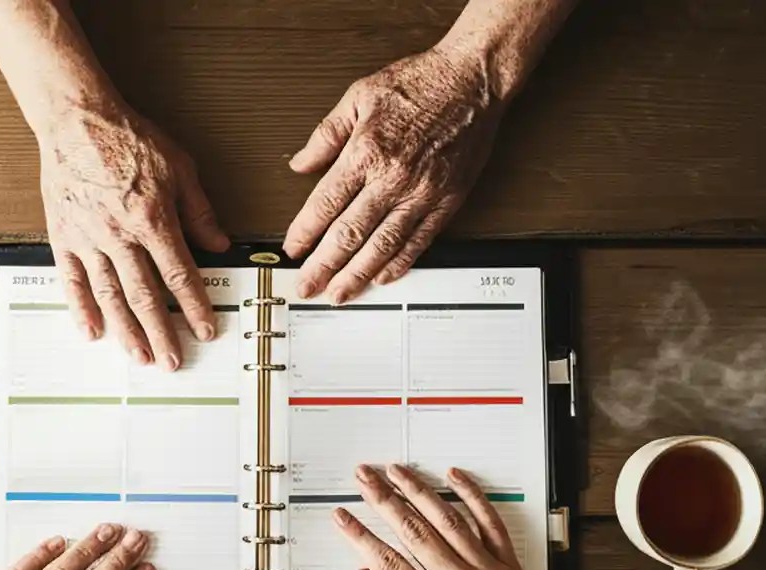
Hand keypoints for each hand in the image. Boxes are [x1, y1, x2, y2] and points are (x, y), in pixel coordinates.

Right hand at [40, 105, 230, 369]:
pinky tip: (91, 331)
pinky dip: (80, 308)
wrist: (77, 119)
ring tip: (140, 356)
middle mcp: (120, 236)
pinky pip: (71, 279)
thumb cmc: (127, 138)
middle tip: (173, 360)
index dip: (195, 307)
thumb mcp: (180, 169)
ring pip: (110, 296)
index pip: (180, 276)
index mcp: (153, 220)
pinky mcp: (63, 236)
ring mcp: (88, 239)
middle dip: (162, 333)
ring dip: (126, 331)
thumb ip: (200, 211)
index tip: (206, 330)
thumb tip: (220, 243)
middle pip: (145, 296)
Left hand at [284, 46, 503, 302]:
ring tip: (338, 294)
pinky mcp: (446, 201)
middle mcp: (393, 178)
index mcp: (367, 152)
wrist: (472, 79)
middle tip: (307, 286)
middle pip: (350, 234)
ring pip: (383, 246)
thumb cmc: (419, 83)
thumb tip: (300, 164)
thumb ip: (326, 135)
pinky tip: (381, 278)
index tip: (292, 249)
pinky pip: (419, 241)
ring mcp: (422, 193)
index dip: (305, 232)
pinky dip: (398, 264)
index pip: (326, 204)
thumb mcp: (359, 96)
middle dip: (324, 266)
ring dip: (357, 275)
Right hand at [335, 465, 589, 569]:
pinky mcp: (511, 569)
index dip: (360, 535)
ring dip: (418, 490)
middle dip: (383, 499)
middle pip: (414, 531)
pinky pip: (491, 523)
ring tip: (397, 470)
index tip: (343, 518)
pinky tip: (454, 476)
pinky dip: (473, 496)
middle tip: (364, 478)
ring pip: (449, 519)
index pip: (388, 563)